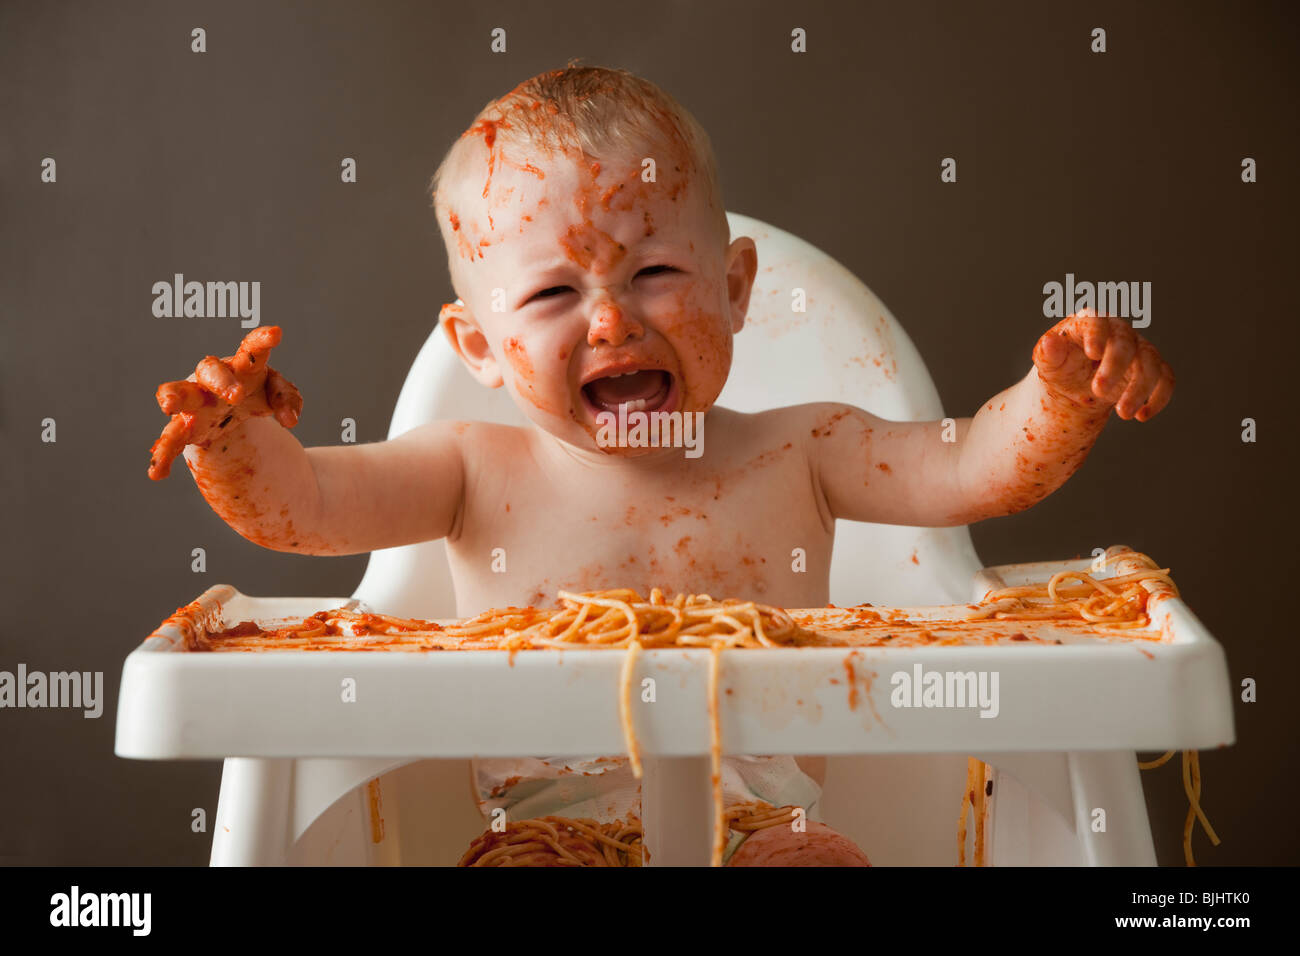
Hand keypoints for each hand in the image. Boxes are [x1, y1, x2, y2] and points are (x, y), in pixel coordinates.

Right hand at [148, 326, 301, 479]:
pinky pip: (170, 441)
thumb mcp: (277, 394)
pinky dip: (162, 456)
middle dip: (221, 380)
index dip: (261, 341)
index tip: (276, 334)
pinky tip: (157, 474)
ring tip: (168, 406)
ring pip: (179, 395)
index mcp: (242, 367)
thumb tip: (290, 421)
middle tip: (234, 395)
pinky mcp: (185, 428)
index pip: (251, 351)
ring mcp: (196, 403)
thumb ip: (288, 401)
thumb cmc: (255, 391)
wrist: (231, 411)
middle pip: (210, 370)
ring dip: (174, 398)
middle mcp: (213, 380)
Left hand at [1032, 310, 1173, 420]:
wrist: (1075, 387)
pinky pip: (1165, 378)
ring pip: (1150, 362)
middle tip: (1098, 391)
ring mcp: (1138, 348)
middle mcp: (1118, 331)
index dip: (1097, 334)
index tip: (1093, 353)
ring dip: (1139, 389)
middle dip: (1115, 367)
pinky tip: (1142, 416)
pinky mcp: (1152, 368)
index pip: (1096, 321)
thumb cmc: (1060, 368)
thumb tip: (1049, 342)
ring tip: (1123, 413)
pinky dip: (1159, 397)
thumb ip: (1048, 354)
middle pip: (1126, 343)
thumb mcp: (1048, 364)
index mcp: (1089, 323)